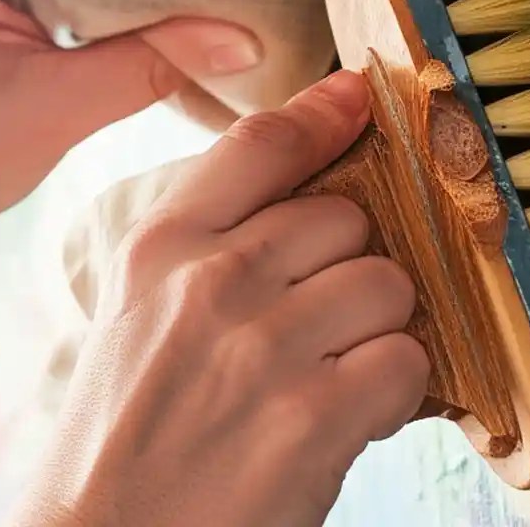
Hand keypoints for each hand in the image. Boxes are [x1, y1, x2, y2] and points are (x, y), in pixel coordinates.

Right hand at [17, 71, 429, 526]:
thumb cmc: (125, 434)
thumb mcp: (135, 313)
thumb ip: (205, 244)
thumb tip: (305, 195)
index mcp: (158, 249)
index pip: (260, 145)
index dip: (324, 111)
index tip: (361, 95)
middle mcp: (211, 283)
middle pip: (347, 217)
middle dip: (350, 267)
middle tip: (320, 324)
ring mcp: (265, 348)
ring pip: (388, 284)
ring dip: (377, 331)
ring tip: (333, 374)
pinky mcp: (313, 418)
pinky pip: (404, 362)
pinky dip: (391, 393)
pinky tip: (347, 418)